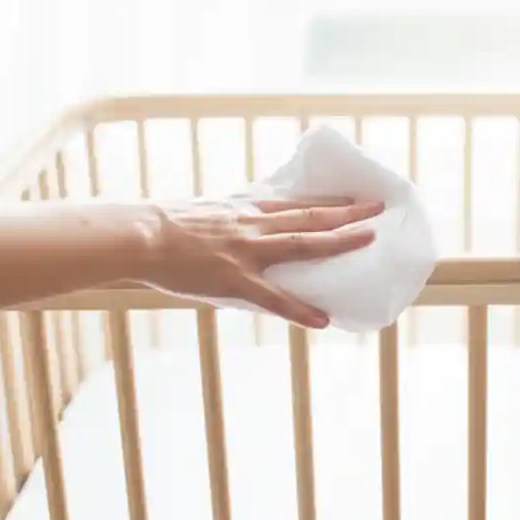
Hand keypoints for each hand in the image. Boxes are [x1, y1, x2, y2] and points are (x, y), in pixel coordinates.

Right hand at [140, 196, 382, 327]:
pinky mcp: (235, 279)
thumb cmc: (163, 225)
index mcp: (245, 208)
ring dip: (339, 241)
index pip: (297, 202)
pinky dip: (299, 309)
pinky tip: (321, 320)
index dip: (329, 201)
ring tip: (369, 240)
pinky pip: (273, 298)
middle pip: (311, 215)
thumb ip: (230, 218)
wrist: (140, 235)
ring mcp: (247, 250)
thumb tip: (244, 222)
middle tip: (379, 207)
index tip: (354, 199)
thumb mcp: (205, 211)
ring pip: (303, 243)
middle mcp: (253, 224)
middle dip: (348, 212)